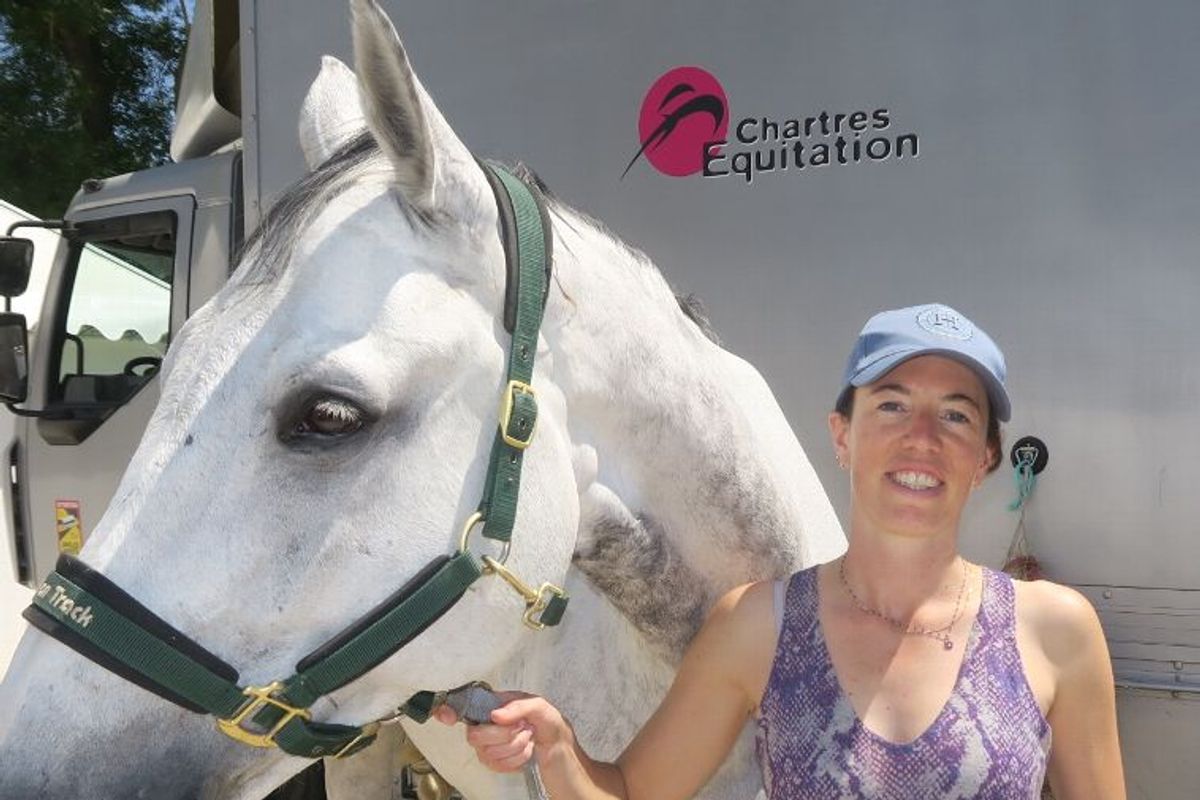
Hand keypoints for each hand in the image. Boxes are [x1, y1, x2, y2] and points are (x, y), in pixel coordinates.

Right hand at [434, 691, 570, 773]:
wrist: (570, 769)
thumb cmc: (560, 736)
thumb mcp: (547, 712)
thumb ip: (521, 706)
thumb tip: (494, 715)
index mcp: (502, 704)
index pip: (470, 703)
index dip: (451, 708)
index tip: (444, 715)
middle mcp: (493, 723)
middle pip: (475, 733)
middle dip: (502, 735)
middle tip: (526, 730)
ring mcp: (493, 745)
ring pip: (485, 752)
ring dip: (513, 749)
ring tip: (531, 742)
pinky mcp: (498, 763)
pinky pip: (493, 765)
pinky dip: (513, 762)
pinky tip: (527, 756)